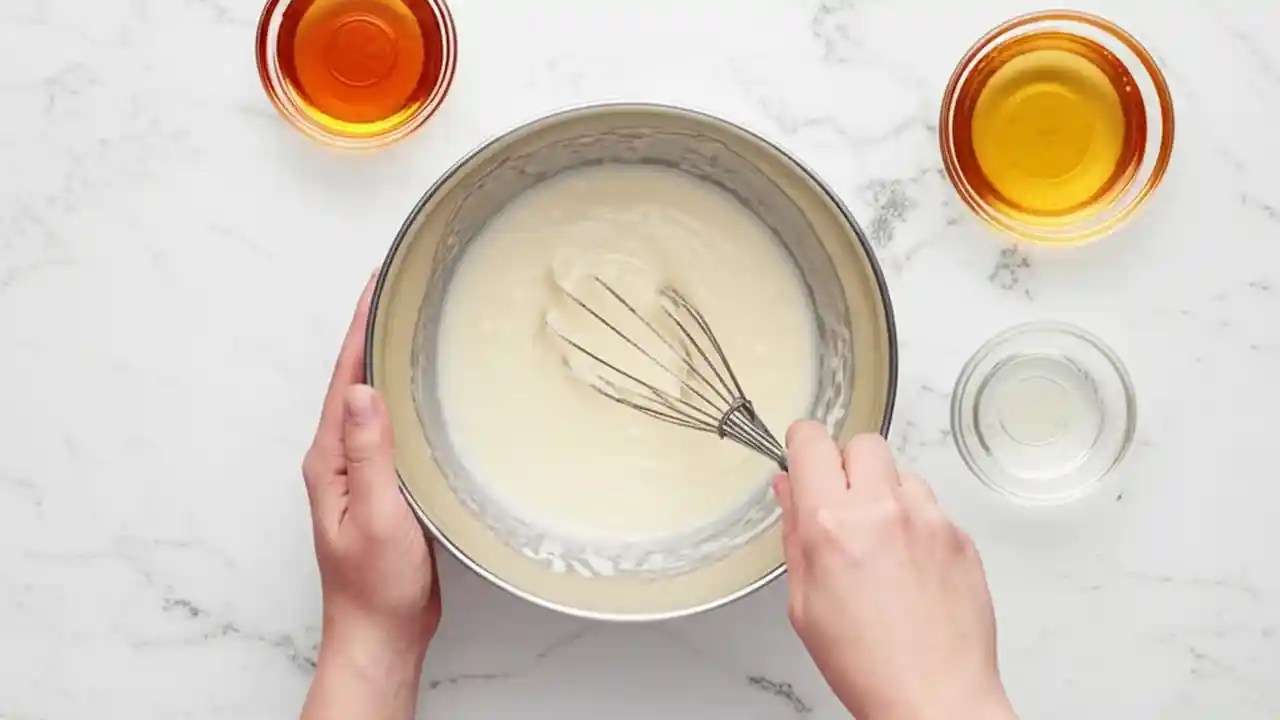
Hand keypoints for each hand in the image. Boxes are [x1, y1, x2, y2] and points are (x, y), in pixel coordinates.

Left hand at [300, 274, 440, 719]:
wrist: (380, 633)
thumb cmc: (375, 586)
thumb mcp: (376, 514)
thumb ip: (370, 452)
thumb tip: (361, 390)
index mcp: (330, 459)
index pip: (344, 378)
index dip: (359, 327)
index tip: (376, 284)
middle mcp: (339, 459)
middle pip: (354, 380)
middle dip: (372, 331)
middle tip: (397, 288)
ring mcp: (360, 473)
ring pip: (372, 402)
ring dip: (387, 361)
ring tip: (411, 325)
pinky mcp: (383, 487)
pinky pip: (390, 428)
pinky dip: (405, 398)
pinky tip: (425, 393)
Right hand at [774, 422, 1013, 719]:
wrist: (935, 699)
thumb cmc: (867, 665)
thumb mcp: (804, 603)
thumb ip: (795, 534)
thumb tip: (788, 491)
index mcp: (831, 525)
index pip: (812, 441)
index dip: (803, 443)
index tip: (803, 453)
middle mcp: (882, 511)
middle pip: (863, 442)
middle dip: (848, 464)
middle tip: (843, 502)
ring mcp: (929, 521)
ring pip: (902, 472)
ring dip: (886, 494)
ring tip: (881, 544)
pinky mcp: (961, 536)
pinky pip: (932, 507)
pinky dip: (917, 524)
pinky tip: (910, 567)